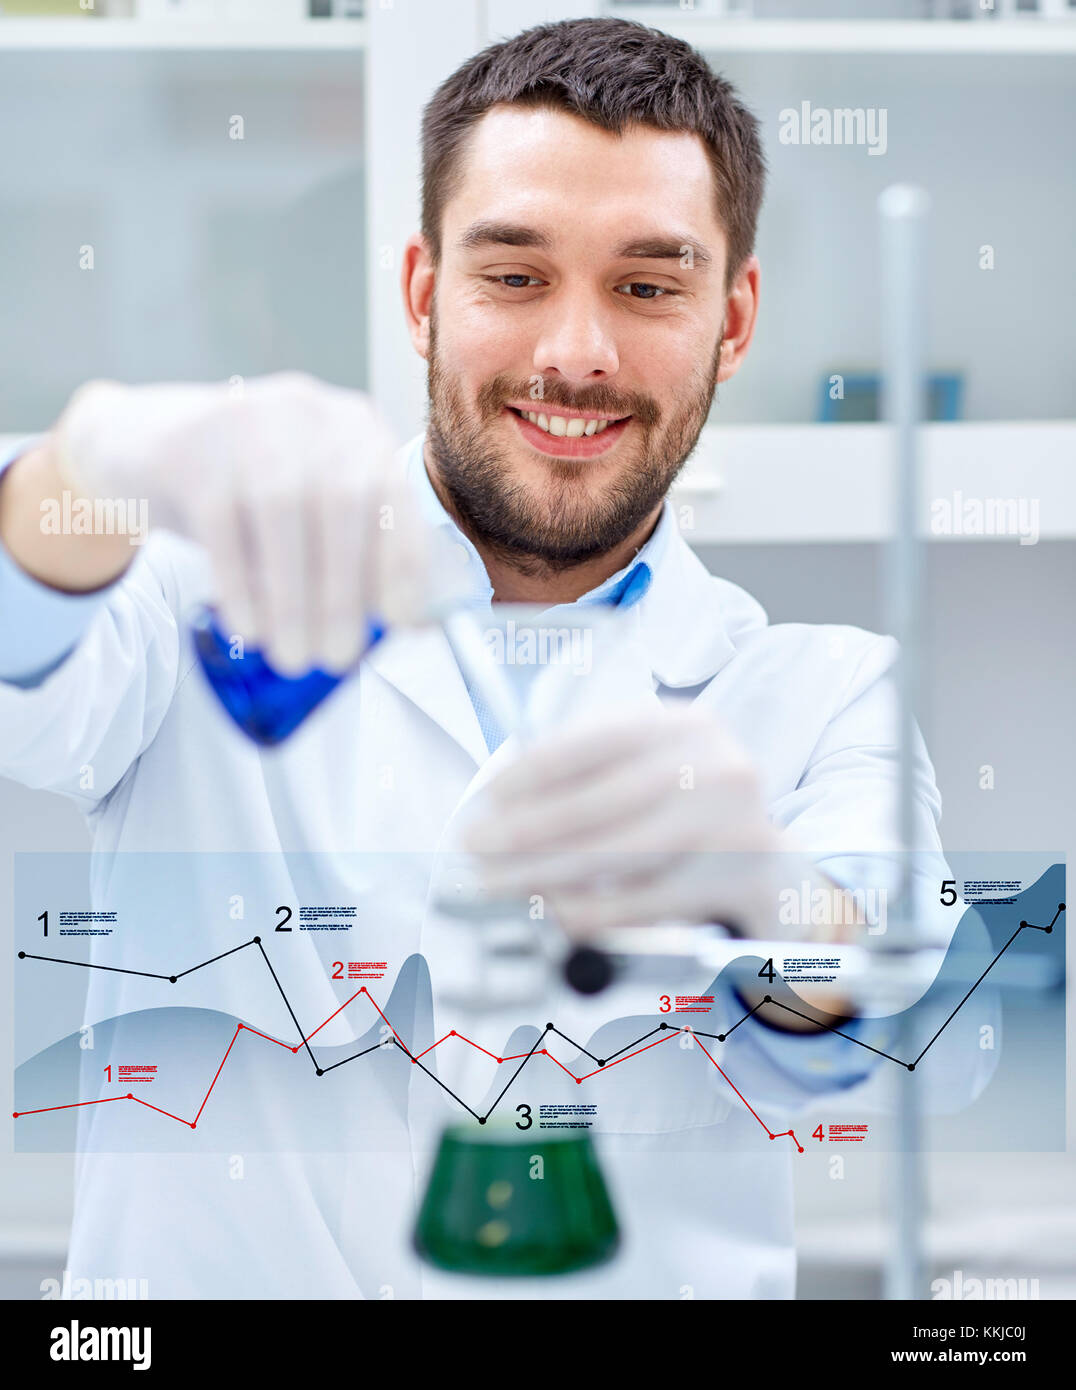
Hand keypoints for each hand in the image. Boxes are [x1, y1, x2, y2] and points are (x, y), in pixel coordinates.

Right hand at [52, 372, 427, 671]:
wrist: (140, 448)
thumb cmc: (245, 495)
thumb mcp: (310, 510)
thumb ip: (362, 553)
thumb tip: (414, 622)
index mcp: (353, 427)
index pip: (392, 493)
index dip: (402, 561)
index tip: (400, 621)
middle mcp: (308, 412)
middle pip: (341, 504)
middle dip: (344, 593)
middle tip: (338, 657)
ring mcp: (248, 421)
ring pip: (283, 515)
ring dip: (294, 600)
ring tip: (295, 657)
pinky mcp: (192, 447)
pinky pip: (223, 525)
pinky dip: (241, 587)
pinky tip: (250, 629)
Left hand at [462, 703, 808, 939]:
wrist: (775, 874)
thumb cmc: (691, 820)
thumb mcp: (654, 775)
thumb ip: (590, 777)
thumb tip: (501, 803)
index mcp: (686, 725)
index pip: (595, 740)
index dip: (532, 770)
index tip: (487, 797)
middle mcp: (715, 766)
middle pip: (600, 800)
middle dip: (526, 828)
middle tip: (477, 848)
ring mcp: (733, 825)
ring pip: (617, 853)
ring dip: (545, 872)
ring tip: (500, 882)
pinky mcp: (738, 882)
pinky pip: (644, 902)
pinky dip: (592, 909)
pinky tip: (556, 912)